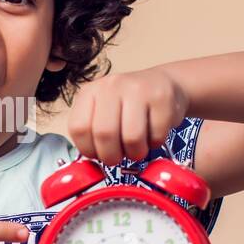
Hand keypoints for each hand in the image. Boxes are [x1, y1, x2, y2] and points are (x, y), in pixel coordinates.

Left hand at [66, 67, 187, 164]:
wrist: (165, 83)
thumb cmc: (131, 104)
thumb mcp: (104, 111)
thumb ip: (92, 131)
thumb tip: (90, 161)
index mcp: (91, 92)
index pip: (79, 128)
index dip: (88, 149)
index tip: (97, 154)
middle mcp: (112, 86)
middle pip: (104, 134)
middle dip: (111, 156)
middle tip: (118, 157)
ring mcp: (138, 89)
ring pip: (132, 138)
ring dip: (135, 152)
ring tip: (137, 146)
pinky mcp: (161, 97)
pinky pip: (156, 135)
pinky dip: (155, 142)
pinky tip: (153, 133)